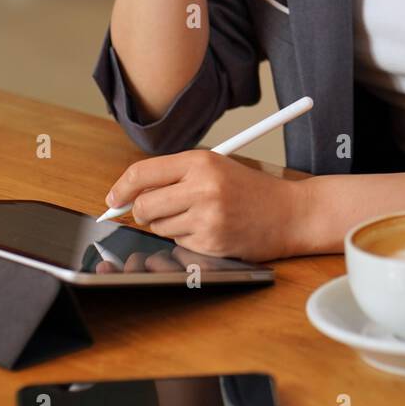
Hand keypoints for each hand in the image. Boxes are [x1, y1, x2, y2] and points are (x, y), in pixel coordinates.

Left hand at [103, 148, 304, 260]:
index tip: (113, 199)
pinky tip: (211, 230)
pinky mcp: (211, 242)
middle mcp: (202, 187)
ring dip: (169, 226)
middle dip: (142, 213)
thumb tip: (130, 194)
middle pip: (143, 206)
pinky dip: (188, 240)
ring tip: (197, 216)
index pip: (142, 173)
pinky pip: (179, 243)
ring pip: (159, 228)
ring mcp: (207, 217)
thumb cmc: (251, 190)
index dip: (121, 189)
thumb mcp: (215, 168)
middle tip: (156, 211)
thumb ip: (174, 176)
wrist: (291, 213)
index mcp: (200, 161)